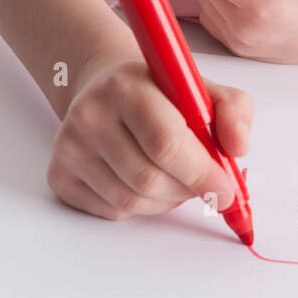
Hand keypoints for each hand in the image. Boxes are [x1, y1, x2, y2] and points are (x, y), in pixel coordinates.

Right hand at [47, 54, 253, 220]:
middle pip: (148, 179)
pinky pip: (111, 212)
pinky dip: (140, 207)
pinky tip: (144, 180)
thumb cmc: (161, 91)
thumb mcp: (203, 88)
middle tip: (204, 184)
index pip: (164, 141)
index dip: (200, 173)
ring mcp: (69, 146)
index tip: (225, 190)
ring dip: (166, 201)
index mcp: (127, 86)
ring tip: (174, 177)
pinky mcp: (59, 175)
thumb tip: (238, 148)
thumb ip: (233, 111)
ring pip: (131, 202)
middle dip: (187, 190)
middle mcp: (90, 114)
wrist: (106, 86)